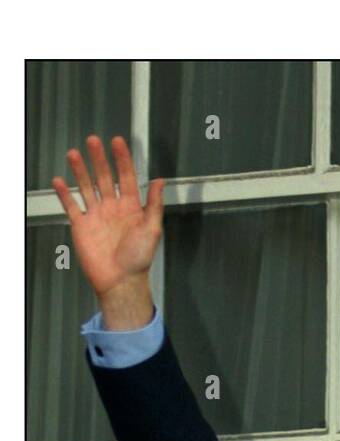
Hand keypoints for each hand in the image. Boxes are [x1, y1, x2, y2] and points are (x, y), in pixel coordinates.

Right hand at [51, 134, 163, 299]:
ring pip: (87, 187)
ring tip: (75, 153)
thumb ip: (155, 204)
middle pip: (105, 177)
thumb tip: (160, 180)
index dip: (122, 160)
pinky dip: (64, 194)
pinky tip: (59, 181)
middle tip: (94, 140)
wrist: (121, 281)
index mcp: (131, 208)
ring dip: (80, 170)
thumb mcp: (152, 229)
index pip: (127, 177)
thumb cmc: (139, 259)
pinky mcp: (82, 226)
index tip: (117, 142)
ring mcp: (97, 216)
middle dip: (99, 159)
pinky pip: (72, 206)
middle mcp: (113, 208)